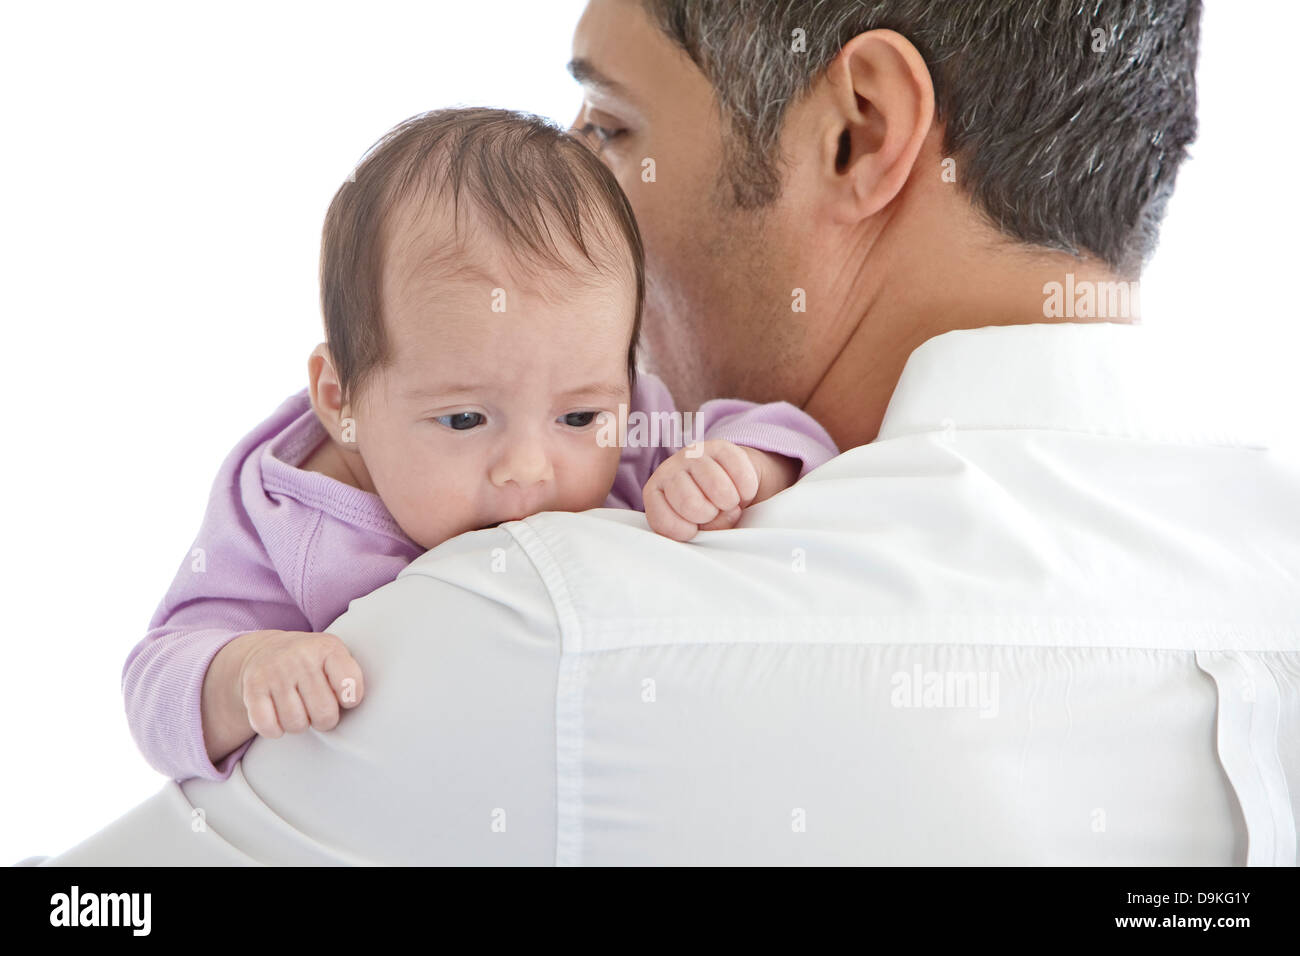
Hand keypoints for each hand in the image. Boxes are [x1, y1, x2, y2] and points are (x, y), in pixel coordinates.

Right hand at [235, 630, 364, 738]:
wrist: (266, 650)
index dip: (350, 700)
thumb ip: (350, 678)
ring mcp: (274, 672)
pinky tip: (279, 717)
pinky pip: (267, 726)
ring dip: (300, 725)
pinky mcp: (253, 688)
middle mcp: (300, 657)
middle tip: (319, 710)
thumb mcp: (335, 656)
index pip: (349, 684)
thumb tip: (351, 703)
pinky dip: (275, 730)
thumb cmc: (310, 663)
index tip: (343, 698)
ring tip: (299, 710)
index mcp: (327, 648)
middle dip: (325, 720)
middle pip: (324, 712)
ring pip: (296, 723)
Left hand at [643, 439, 761, 540]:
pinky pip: (739, 472)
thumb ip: (702, 531)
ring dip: (730, 502)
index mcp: (655, 495)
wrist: (725, 480)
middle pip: (691, 504)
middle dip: (709, 515)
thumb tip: (720, 519)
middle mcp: (669, 471)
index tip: (694, 528)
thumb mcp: (697, 527)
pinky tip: (740, 490)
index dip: (686, 532)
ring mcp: (693, 455)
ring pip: (718, 488)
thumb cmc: (706, 508)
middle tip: (713, 511)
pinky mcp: (719, 446)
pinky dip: (746, 489)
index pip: (664, 521)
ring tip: (726, 501)